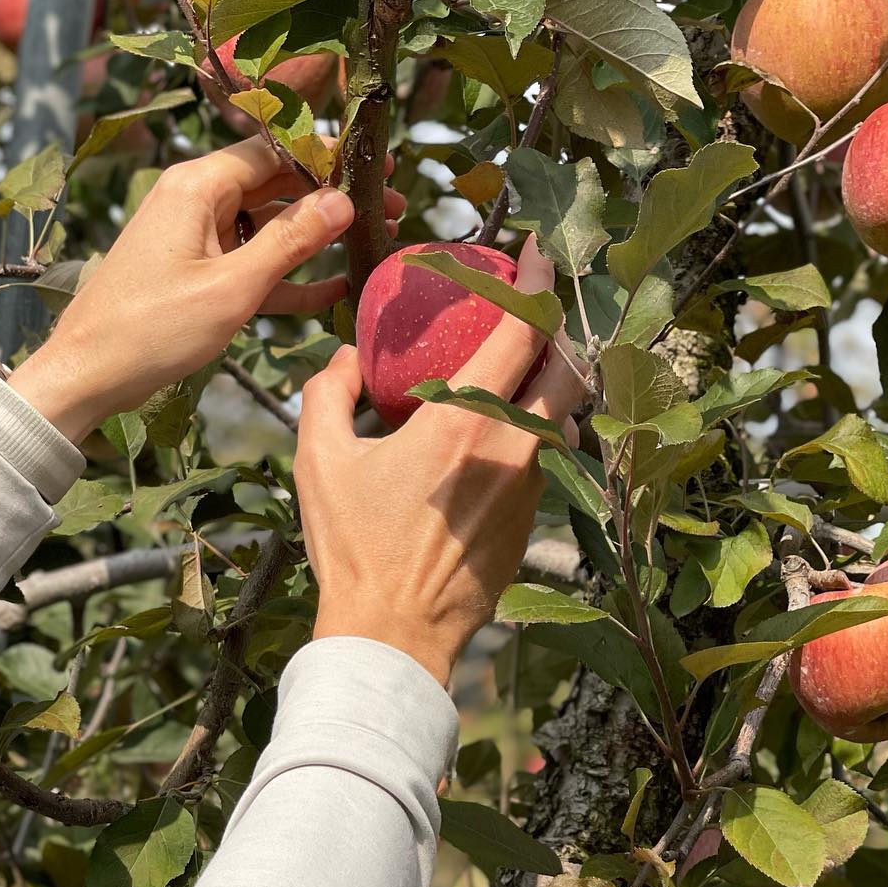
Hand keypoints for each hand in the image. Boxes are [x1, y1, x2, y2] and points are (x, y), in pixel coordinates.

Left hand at [8, 139, 401, 442]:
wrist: (87, 376)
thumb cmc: (151, 329)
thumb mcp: (233, 287)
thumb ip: (291, 242)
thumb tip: (343, 201)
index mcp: (198, 186)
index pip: (276, 152)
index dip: (331, 157)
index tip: (379, 166)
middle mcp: (197, 199)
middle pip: (277, 185)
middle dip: (333, 198)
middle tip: (391, 207)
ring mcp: (196, 236)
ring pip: (269, 226)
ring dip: (317, 238)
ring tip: (375, 243)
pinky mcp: (197, 272)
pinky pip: (252, 263)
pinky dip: (289, 276)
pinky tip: (336, 289)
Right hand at [295, 237, 586, 684]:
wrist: (392, 638)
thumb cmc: (353, 549)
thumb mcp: (320, 460)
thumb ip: (328, 392)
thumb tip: (345, 356)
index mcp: (464, 422)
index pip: (522, 329)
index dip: (537, 279)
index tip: (538, 248)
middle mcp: (513, 447)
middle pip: (567, 365)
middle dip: (560, 325)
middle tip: (536, 302)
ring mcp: (532, 487)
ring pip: (566, 413)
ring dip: (553, 380)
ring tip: (524, 362)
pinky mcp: (534, 521)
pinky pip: (548, 457)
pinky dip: (538, 429)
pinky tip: (505, 430)